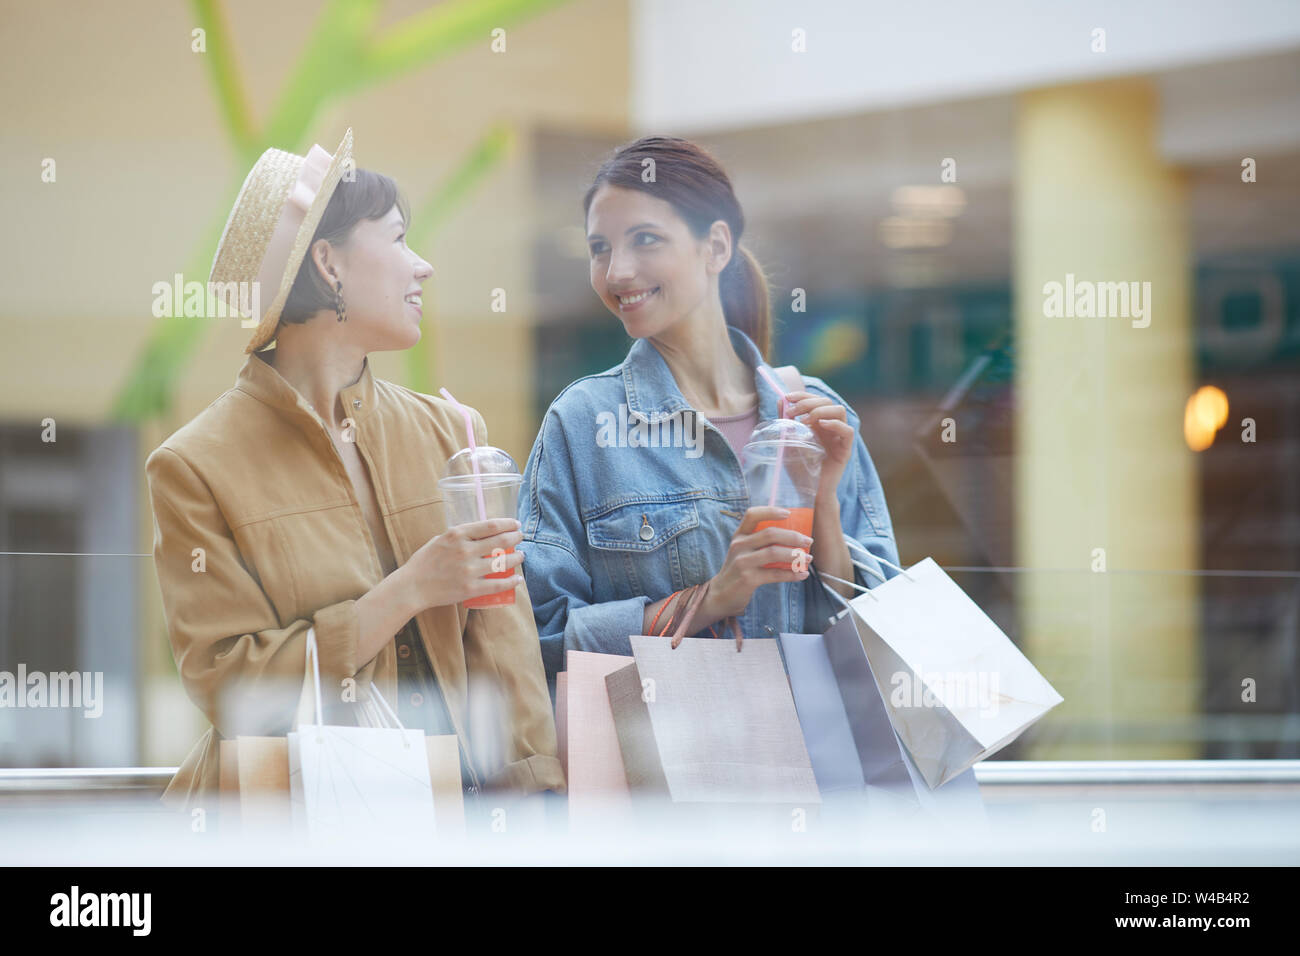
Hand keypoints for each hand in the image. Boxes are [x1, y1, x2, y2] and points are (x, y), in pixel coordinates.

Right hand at [400, 518, 524, 611]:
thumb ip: (460, 536)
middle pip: (500, 541)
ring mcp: (469, 570)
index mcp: (457, 535)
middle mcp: (465, 550)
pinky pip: (497, 585)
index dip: (508, 524)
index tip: (516, 524)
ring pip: (502, 562)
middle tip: (521, 537)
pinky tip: (518, 579)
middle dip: (516, 537)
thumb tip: (481, 533)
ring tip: (521, 556)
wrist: (412, 587)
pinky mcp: (470, 589)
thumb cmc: (424, 562)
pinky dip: (511, 581)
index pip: (490, 525)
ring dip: (517, 558)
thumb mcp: (440, 540)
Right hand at [697, 506, 811, 622]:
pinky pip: (775, 574)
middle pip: (770, 534)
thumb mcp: (742, 551)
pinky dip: (792, 574)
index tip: (789, 513)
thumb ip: (758, 541)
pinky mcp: (748, 579)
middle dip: (793, 536)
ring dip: (795, 555)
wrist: (720, 594)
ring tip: (809, 558)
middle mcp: (739, 546)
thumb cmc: (738, 570)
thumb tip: (791, 535)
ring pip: (774, 553)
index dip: (771, 511)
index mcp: (739, 535)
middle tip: (808, 541)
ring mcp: (742, 562)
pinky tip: (803, 574)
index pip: (752, 514)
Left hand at [783, 390, 853, 495]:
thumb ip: (786, 422)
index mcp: (818, 423)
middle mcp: (830, 428)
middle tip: (792, 412)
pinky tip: (821, 426)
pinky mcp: (845, 450)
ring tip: (805, 420)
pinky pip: (848, 432)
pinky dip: (836, 425)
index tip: (788, 397)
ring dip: (821, 411)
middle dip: (808, 402)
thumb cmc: (799, 469)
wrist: (808, 493)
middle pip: (827, 402)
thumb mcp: (788, 442)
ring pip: (839, 411)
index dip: (803, 395)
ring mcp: (839, 438)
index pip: (815, 400)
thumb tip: (780, 400)